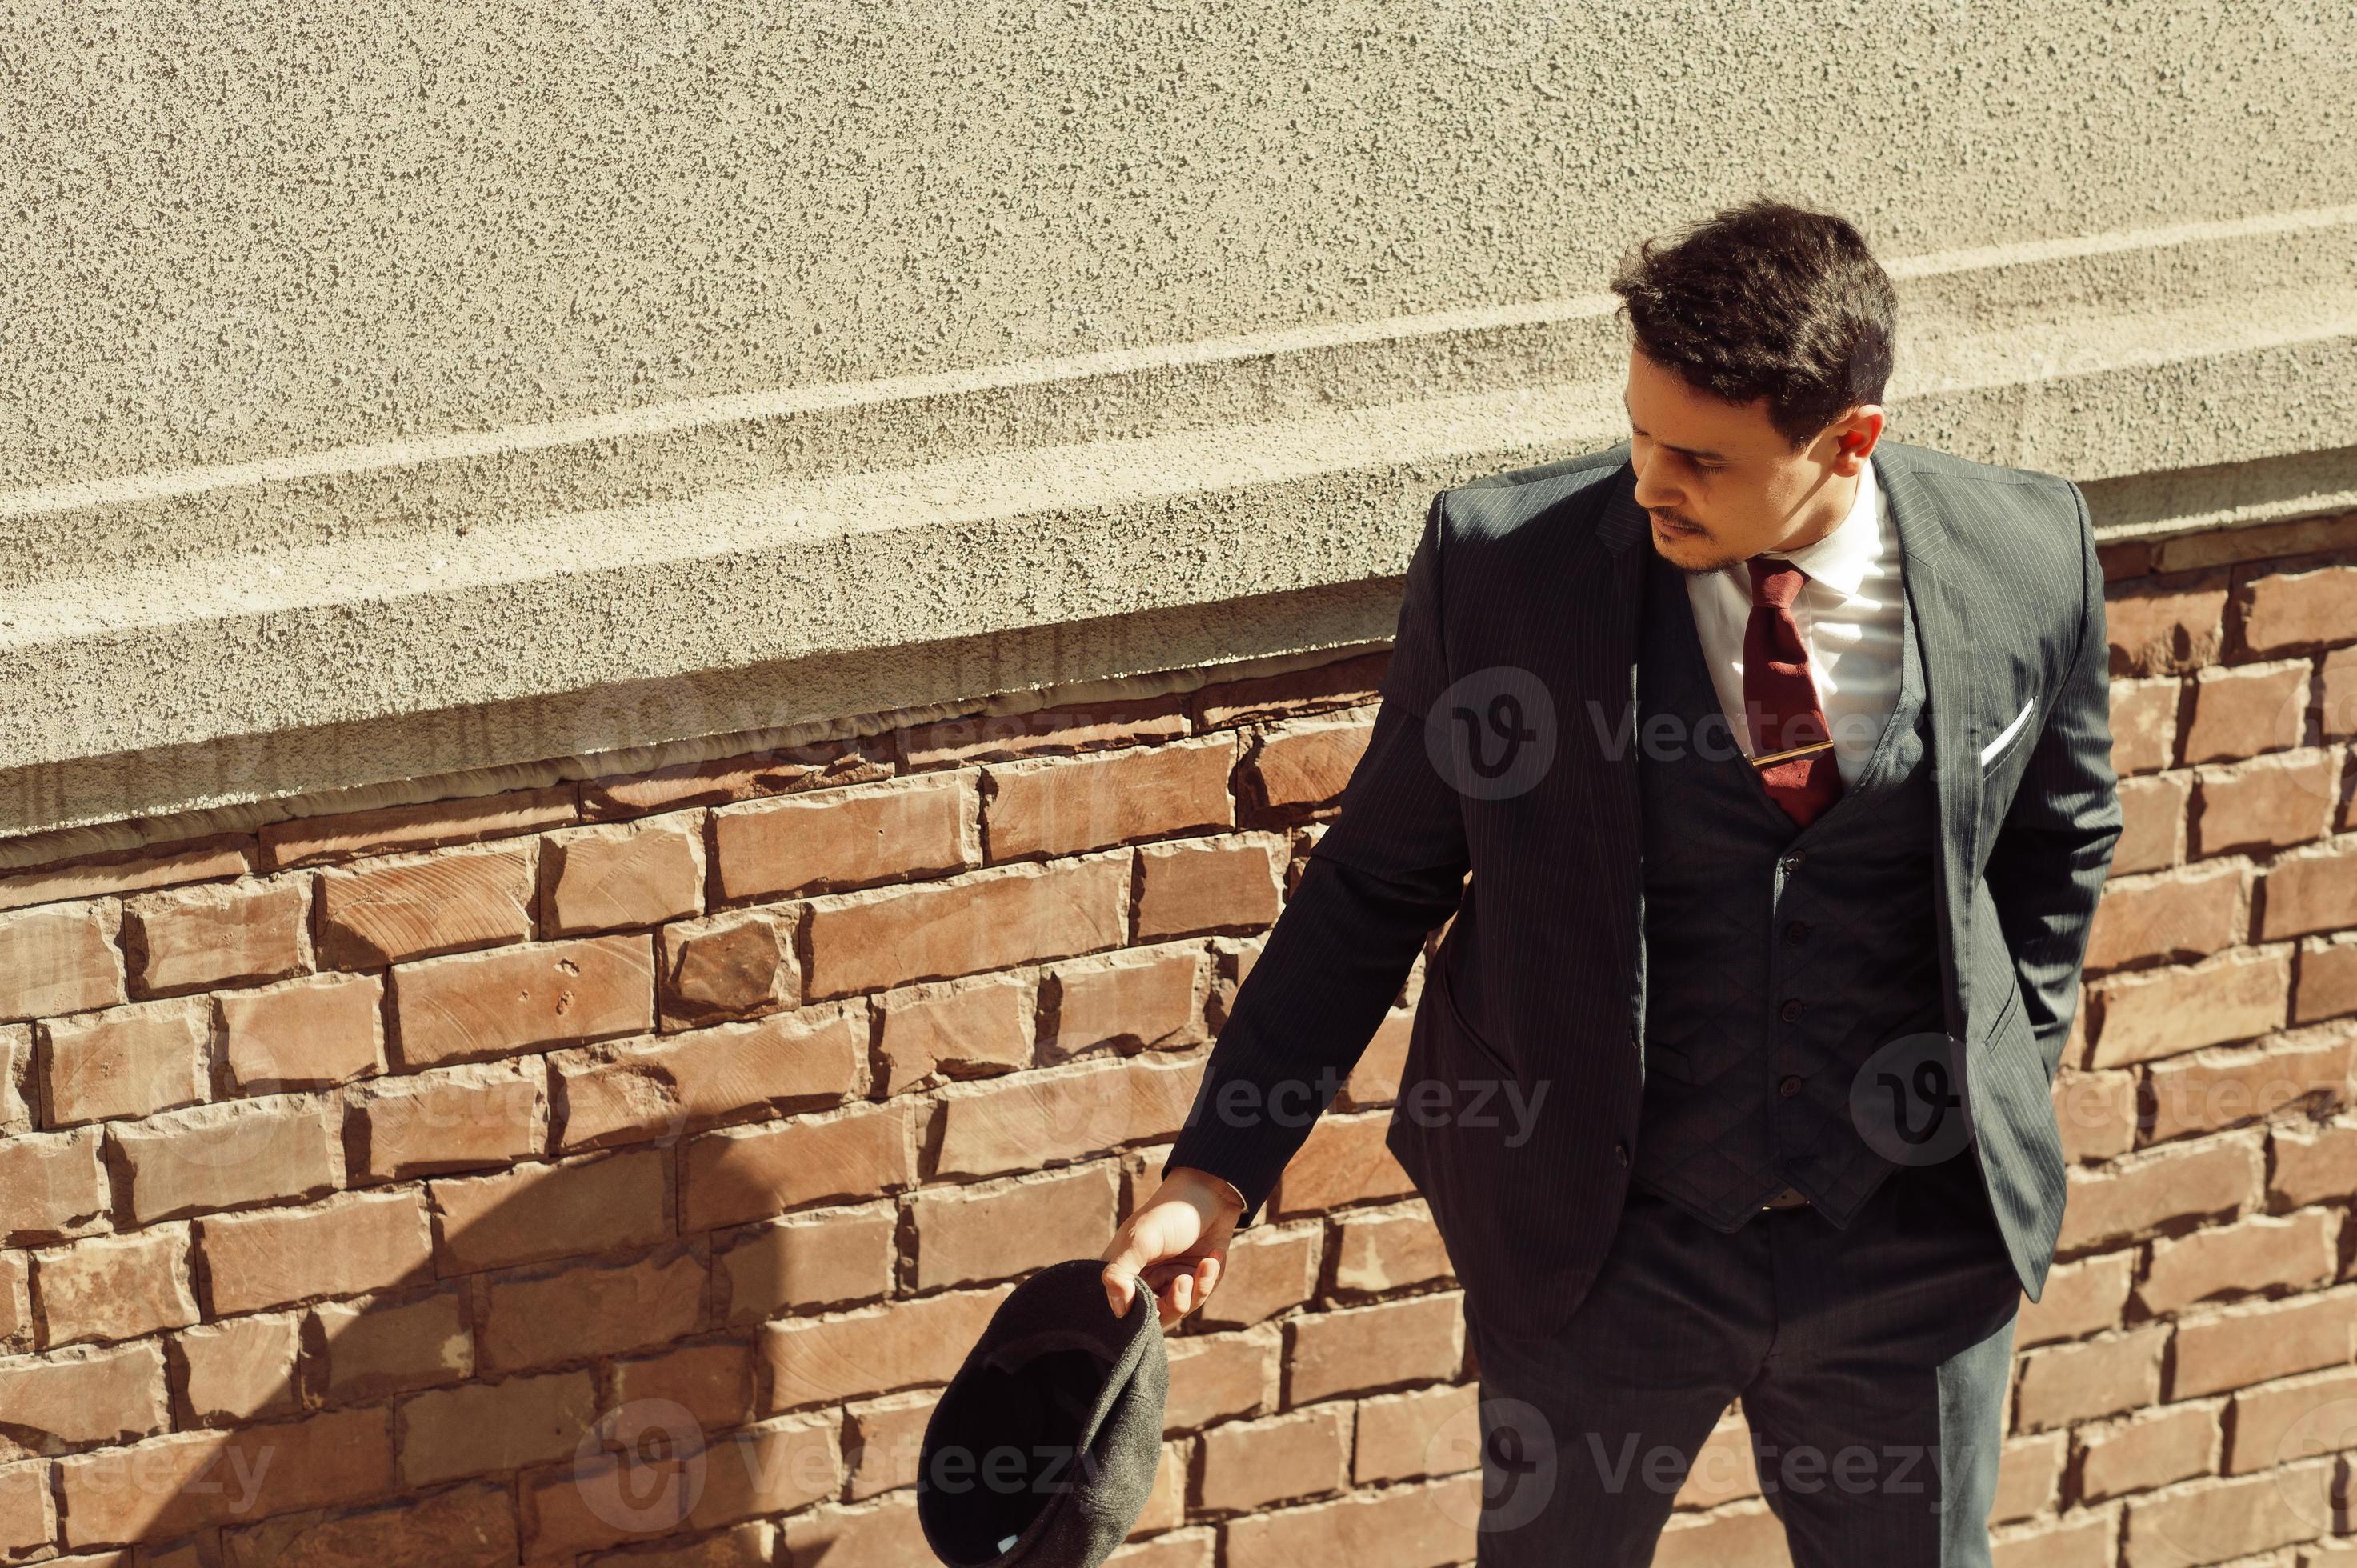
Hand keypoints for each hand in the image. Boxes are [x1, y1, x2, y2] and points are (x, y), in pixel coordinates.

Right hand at [1101, 1167, 1245, 1328]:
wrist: (1210, 1193)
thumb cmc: (1169, 1211)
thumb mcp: (1141, 1239)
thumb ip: (1121, 1273)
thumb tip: (1118, 1311)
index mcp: (1123, 1270)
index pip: (1121, 1308)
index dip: (1137, 1314)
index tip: (1155, 1301)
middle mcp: (1144, 1279)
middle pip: (1153, 1318)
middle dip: (1173, 1305)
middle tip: (1183, 1281)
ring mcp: (1169, 1281)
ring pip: (1179, 1309)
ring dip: (1195, 1290)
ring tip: (1204, 1264)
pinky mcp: (1194, 1280)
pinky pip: (1199, 1296)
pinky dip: (1208, 1279)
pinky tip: (1212, 1257)